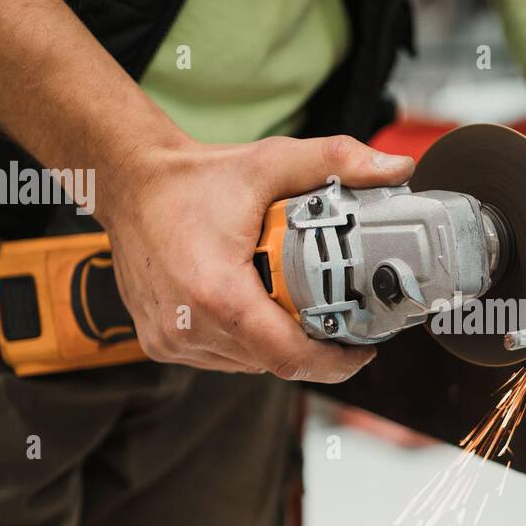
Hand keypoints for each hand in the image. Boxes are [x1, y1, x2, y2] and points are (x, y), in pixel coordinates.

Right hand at [98, 135, 414, 380]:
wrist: (128, 182)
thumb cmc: (194, 179)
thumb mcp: (271, 162)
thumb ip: (338, 161)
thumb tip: (397, 166)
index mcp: (217, 292)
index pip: (288, 356)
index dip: (334, 362)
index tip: (363, 350)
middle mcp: (189, 325)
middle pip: (274, 360)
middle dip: (311, 345)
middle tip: (335, 315)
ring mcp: (171, 340)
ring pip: (248, 363)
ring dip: (276, 344)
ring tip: (292, 306)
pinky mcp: (160, 343)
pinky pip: (221, 357)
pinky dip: (245, 341)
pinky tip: (254, 309)